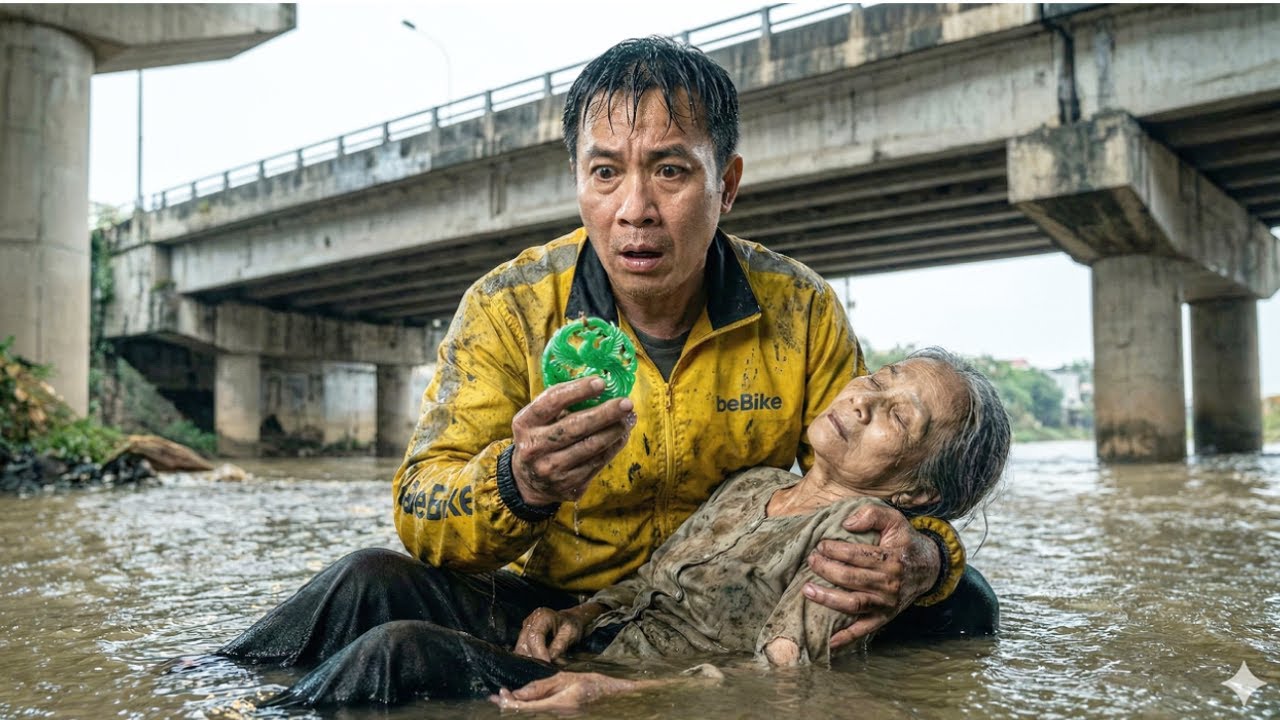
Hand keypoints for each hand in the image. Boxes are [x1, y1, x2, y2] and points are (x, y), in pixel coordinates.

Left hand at [491, 672, 643, 711]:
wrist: (613, 697)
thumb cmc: (592, 684)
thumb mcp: (566, 678)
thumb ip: (541, 687)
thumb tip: (517, 693)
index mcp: (557, 705)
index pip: (525, 708)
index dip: (509, 702)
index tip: (500, 693)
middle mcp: (557, 716)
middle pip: (525, 715)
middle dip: (509, 706)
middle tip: (496, 697)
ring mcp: (560, 719)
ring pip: (532, 715)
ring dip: (518, 707)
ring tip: (505, 698)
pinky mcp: (562, 718)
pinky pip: (540, 714)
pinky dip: (528, 708)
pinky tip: (524, 701)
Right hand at [511, 377, 636, 504]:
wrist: (528, 483)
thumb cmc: (540, 439)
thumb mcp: (537, 420)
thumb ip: (561, 403)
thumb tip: (600, 386)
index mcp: (524, 424)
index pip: (552, 402)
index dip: (578, 390)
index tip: (601, 382)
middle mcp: (534, 448)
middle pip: (575, 426)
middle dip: (605, 413)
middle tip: (626, 403)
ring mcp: (551, 469)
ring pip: (590, 447)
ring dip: (614, 430)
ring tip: (628, 418)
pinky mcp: (568, 485)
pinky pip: (597, 462)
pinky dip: (613, 447)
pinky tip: (622, 435)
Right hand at [514, 604, 603, 661]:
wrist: (570, 621)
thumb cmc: (571, 626)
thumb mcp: (571, 634)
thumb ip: (559, 646)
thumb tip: (550, 658)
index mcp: (542, 616)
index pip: (534, 636)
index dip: (539, 651)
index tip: (547, 663)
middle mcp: (530, 621)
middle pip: (523, 644)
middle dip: (533, 658)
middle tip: (546, 667)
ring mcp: (525, 628)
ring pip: (520, 649)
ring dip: (530, 659)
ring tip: (544, 665)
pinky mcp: (523, 636)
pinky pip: (521, 650)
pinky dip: (529, 658)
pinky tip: (539, 662)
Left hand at [804, 503, 940, 647]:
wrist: (929, 567)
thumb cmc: (905, 541)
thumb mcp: (894, 520)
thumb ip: (872, 514)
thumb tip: (846, 523)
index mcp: (891, 559)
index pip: (856, 555)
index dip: (834, 550)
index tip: (820, 545)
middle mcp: (889, 584)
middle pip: (850, 578)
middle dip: (825, 569)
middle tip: (810, 560)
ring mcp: (886, 604)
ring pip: (853, 604)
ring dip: (827, 599)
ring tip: (807, 590)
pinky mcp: (884, 617)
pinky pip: (864, 630)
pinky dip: (846, 638)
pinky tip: (827, 641)